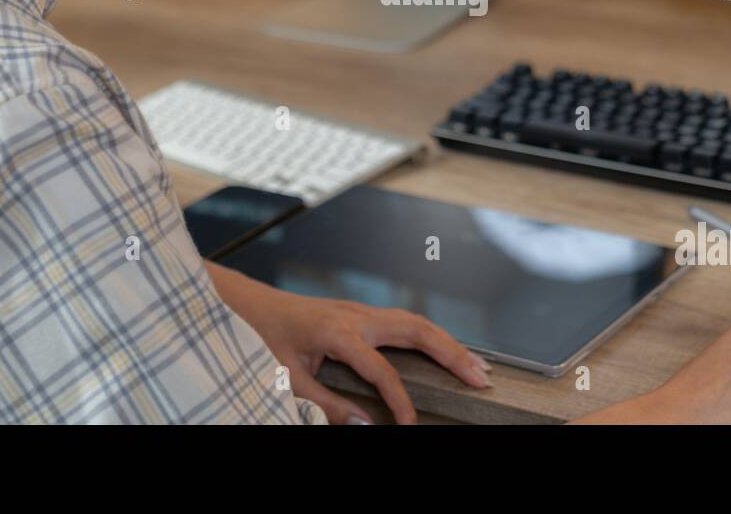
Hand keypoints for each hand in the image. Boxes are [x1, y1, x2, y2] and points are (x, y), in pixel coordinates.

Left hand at [206, 263, 491, 423]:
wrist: (250, 305)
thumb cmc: (264, 338)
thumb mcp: (288, 379)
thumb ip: (326, 404)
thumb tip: (363, 425)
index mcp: (339, 331)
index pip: (383, 371)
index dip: (399, 402)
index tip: (409, 425)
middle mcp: (357, 315)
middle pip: (417, 329)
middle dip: (452, 353)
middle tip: (480, 378)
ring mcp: (362, 311)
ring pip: (416, 321)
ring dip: (448, 342)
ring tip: (476, 365)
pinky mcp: (361, 314)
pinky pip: (404, 322)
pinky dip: (430, 336)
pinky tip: (445, 351)